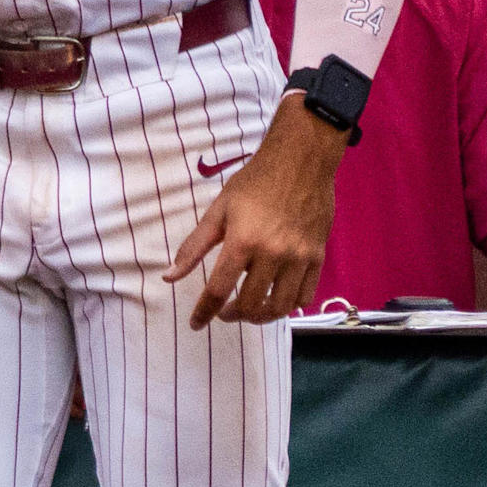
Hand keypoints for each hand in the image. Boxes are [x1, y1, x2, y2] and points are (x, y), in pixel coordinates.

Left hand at [164, 99, 341, 327]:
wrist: (300, 162)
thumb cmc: (254, 183)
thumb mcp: (218, 210)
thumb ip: (193, 246)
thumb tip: (169, 276)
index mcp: (242, 241)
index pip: (218, 289)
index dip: (204, 312)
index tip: (195, 324)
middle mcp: (272, 254)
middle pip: (251, 304)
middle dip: (232, 315)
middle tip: (223, 312)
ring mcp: (299, 258)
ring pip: (280, 306)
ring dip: (260, 317)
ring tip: (248, 311)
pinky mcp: (318, 257)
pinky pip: (305, 296)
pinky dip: (289, 306)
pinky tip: (275, 301)